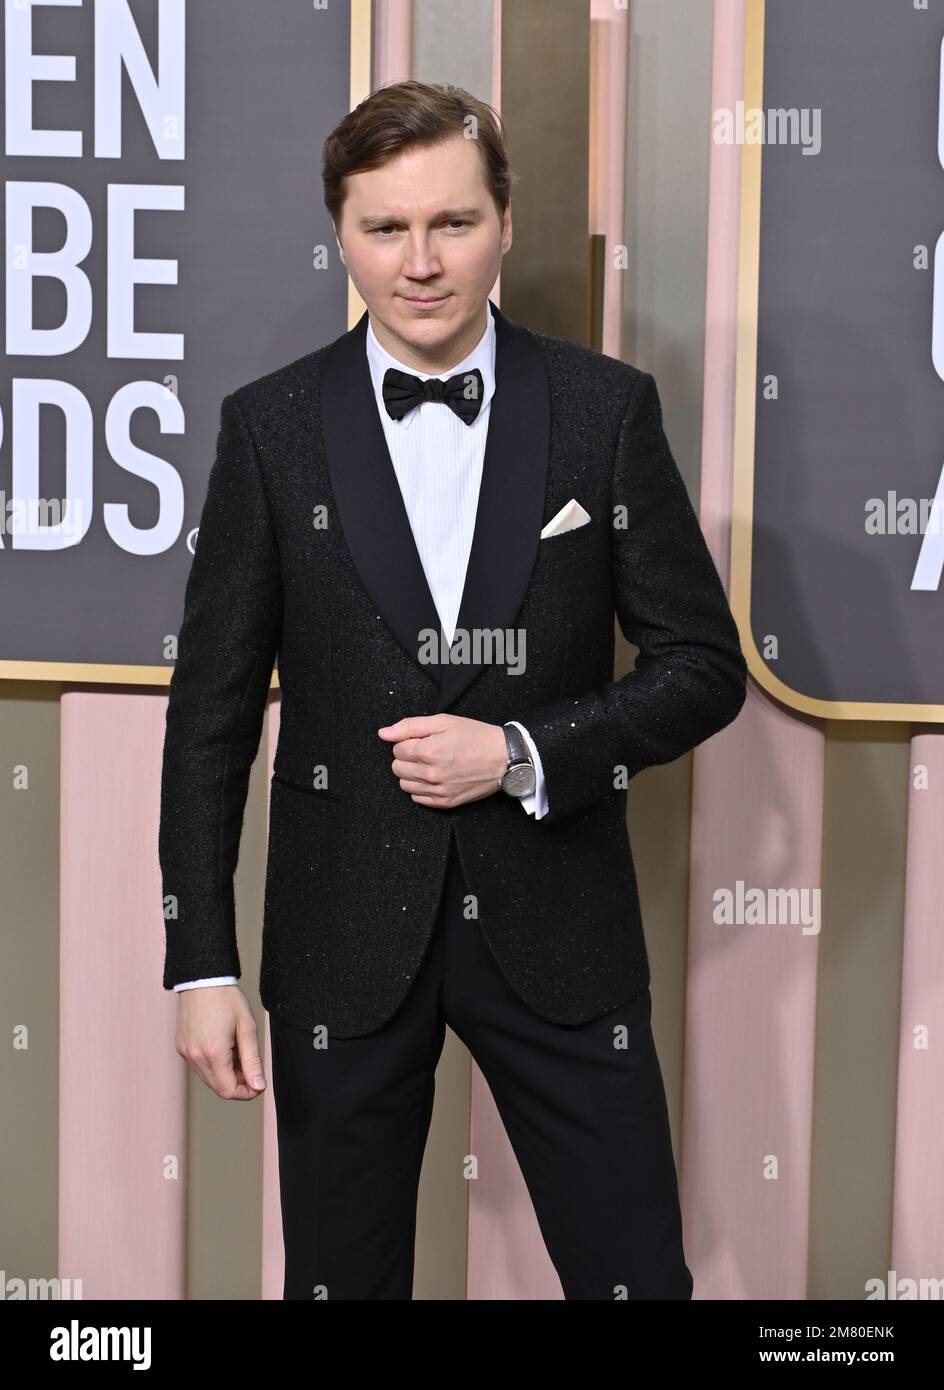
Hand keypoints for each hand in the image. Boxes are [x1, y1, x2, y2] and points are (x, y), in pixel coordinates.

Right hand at [175, 985, 266, 1099]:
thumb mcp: (247, 1028)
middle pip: (218, 1087)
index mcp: (213, 1052)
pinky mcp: (182, 1047)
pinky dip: (213, 1065)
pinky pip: (199, 1067)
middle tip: (249, 1065)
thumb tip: (258, 1086)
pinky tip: (222, 1047)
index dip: (246, 1092)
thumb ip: (252, 1061)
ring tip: (236, 1051)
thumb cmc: (226, 998)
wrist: (202, 979)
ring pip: (208, 1079)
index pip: (228, 1090)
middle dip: (237, 1083)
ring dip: (225, 1074)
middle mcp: (195, 1056)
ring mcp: (186, 1052)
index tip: (257, 1083)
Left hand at [378, 715, 507, 809]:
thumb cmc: (477, 737)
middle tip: (427, 751)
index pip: (396, 749)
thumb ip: (410, 726)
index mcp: (428, 751)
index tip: (423, 740)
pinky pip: (417, 799)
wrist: (504, 758)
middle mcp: (430, 774)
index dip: (408, 742)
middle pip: (397, 768)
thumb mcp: (444, 721)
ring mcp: (438, 790)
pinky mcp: (445, 802)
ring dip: (412, 774)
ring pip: (405, 784)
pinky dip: (421, 788)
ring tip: (431, 764)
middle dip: (408, 758)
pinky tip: (435, 777)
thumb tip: (384, 733)